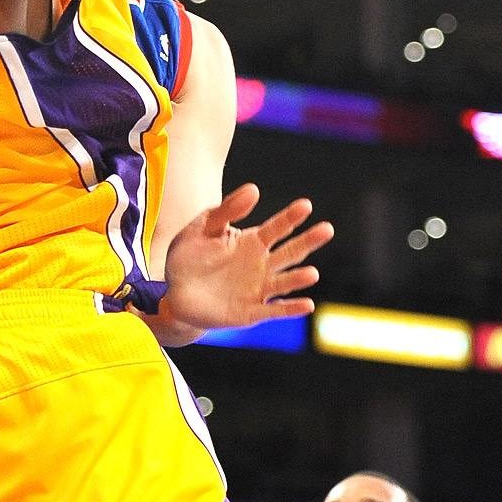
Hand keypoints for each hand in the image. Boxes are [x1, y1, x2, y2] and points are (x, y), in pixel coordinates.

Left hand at [161, 187, 332, 334]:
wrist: (173, 293)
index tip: (306, 205)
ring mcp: (258, 289)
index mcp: (252, 242)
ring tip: (312, 273)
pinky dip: (290, 309)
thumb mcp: (203, 228)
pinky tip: (307, 304)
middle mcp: (261, 265)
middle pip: (290, 252)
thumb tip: (254, 189)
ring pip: (284, 282)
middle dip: (308, 241)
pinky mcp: (250, 312)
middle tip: (327, 229)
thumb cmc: (190, 257)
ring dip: (299, 278)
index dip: (290, 217)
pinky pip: (273, 310)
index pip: (277, 227)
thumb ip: (227, 210)